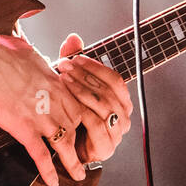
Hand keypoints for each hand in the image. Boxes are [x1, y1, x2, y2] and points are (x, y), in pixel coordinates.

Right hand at [0, 34, 90, 185]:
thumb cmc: (3, 53)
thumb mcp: (30, 53)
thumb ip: (36, 61)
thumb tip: (30, 54)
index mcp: (56, 84)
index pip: (77, 106)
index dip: (80, 119)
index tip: (80, 127)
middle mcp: (54, 102)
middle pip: (75, 126)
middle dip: (78, 140)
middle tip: (81, 151)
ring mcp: (41, 117)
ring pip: (64, 144)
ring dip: (72, 162)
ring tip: (77, 174)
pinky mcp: (25, 129)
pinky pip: (40, 155)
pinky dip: (47, 170)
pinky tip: (51, 181)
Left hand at [54, 33, 132, 164]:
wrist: (62, 148)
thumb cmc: (68, 115)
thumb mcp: (70, 85)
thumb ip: (75, 62)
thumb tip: (73, 37)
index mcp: (121, 101)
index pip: (115, 79)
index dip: (95, 67)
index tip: (75, 58)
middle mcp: (123, 117)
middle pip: (109, 92)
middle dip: (85, 77)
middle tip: (64, 66)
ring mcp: (116, 134)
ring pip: (105, 107)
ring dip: (82, 91)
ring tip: (63, 80)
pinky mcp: (105, 148)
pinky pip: (97, 125)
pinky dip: (82, 111)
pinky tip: (68, 102)